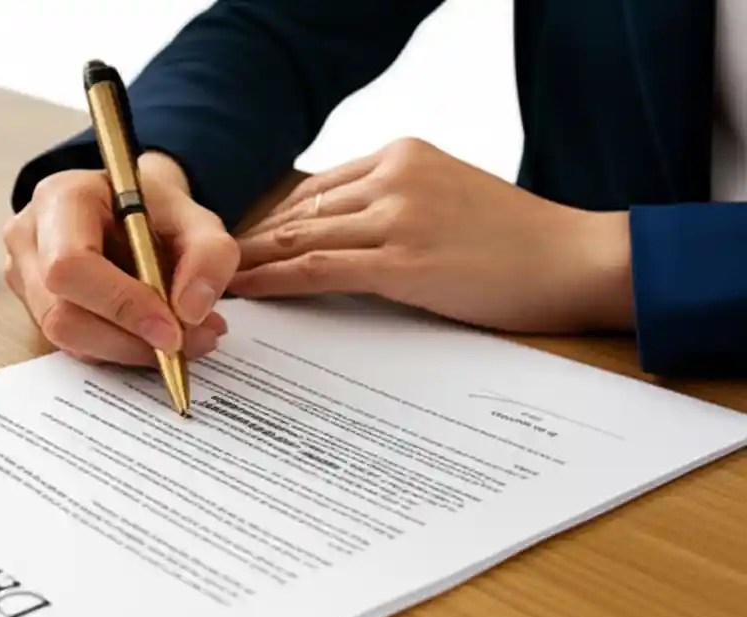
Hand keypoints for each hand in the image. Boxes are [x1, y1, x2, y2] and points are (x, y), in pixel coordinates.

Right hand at [4, 152, 238, 364]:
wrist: (131, 213)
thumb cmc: (156, 211)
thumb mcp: (197, 219)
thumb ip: (208, 255)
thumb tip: (190, 310)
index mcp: (61, 199)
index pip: (70, 264)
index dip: (120, 305)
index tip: (171, 332)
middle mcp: (30, 238)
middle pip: (61, 313)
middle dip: (128, 339)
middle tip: (185, 343)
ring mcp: (24, 276)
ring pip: (67, 339)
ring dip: (128, 350)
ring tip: (182, 340)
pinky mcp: (34, 308)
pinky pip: (73, 346)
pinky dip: (119, 351)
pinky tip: (152, 337)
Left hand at [231, 138, 633, 332]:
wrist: (576, 260)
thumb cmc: (517, 241)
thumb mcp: (448, 198)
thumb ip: (395, 204)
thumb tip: (340, 233)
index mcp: (404, 154)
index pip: (317, 188)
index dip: (273, 220)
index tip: (244, 243)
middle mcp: (394, 175)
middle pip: (299, 210)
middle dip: (252, 240)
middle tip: (210, 264)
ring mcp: (398, 215)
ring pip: (299, 236)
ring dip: (251, 261)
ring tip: (214, 281)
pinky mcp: (403, 260)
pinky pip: (316, 268)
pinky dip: (274, 280)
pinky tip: (247, 292)